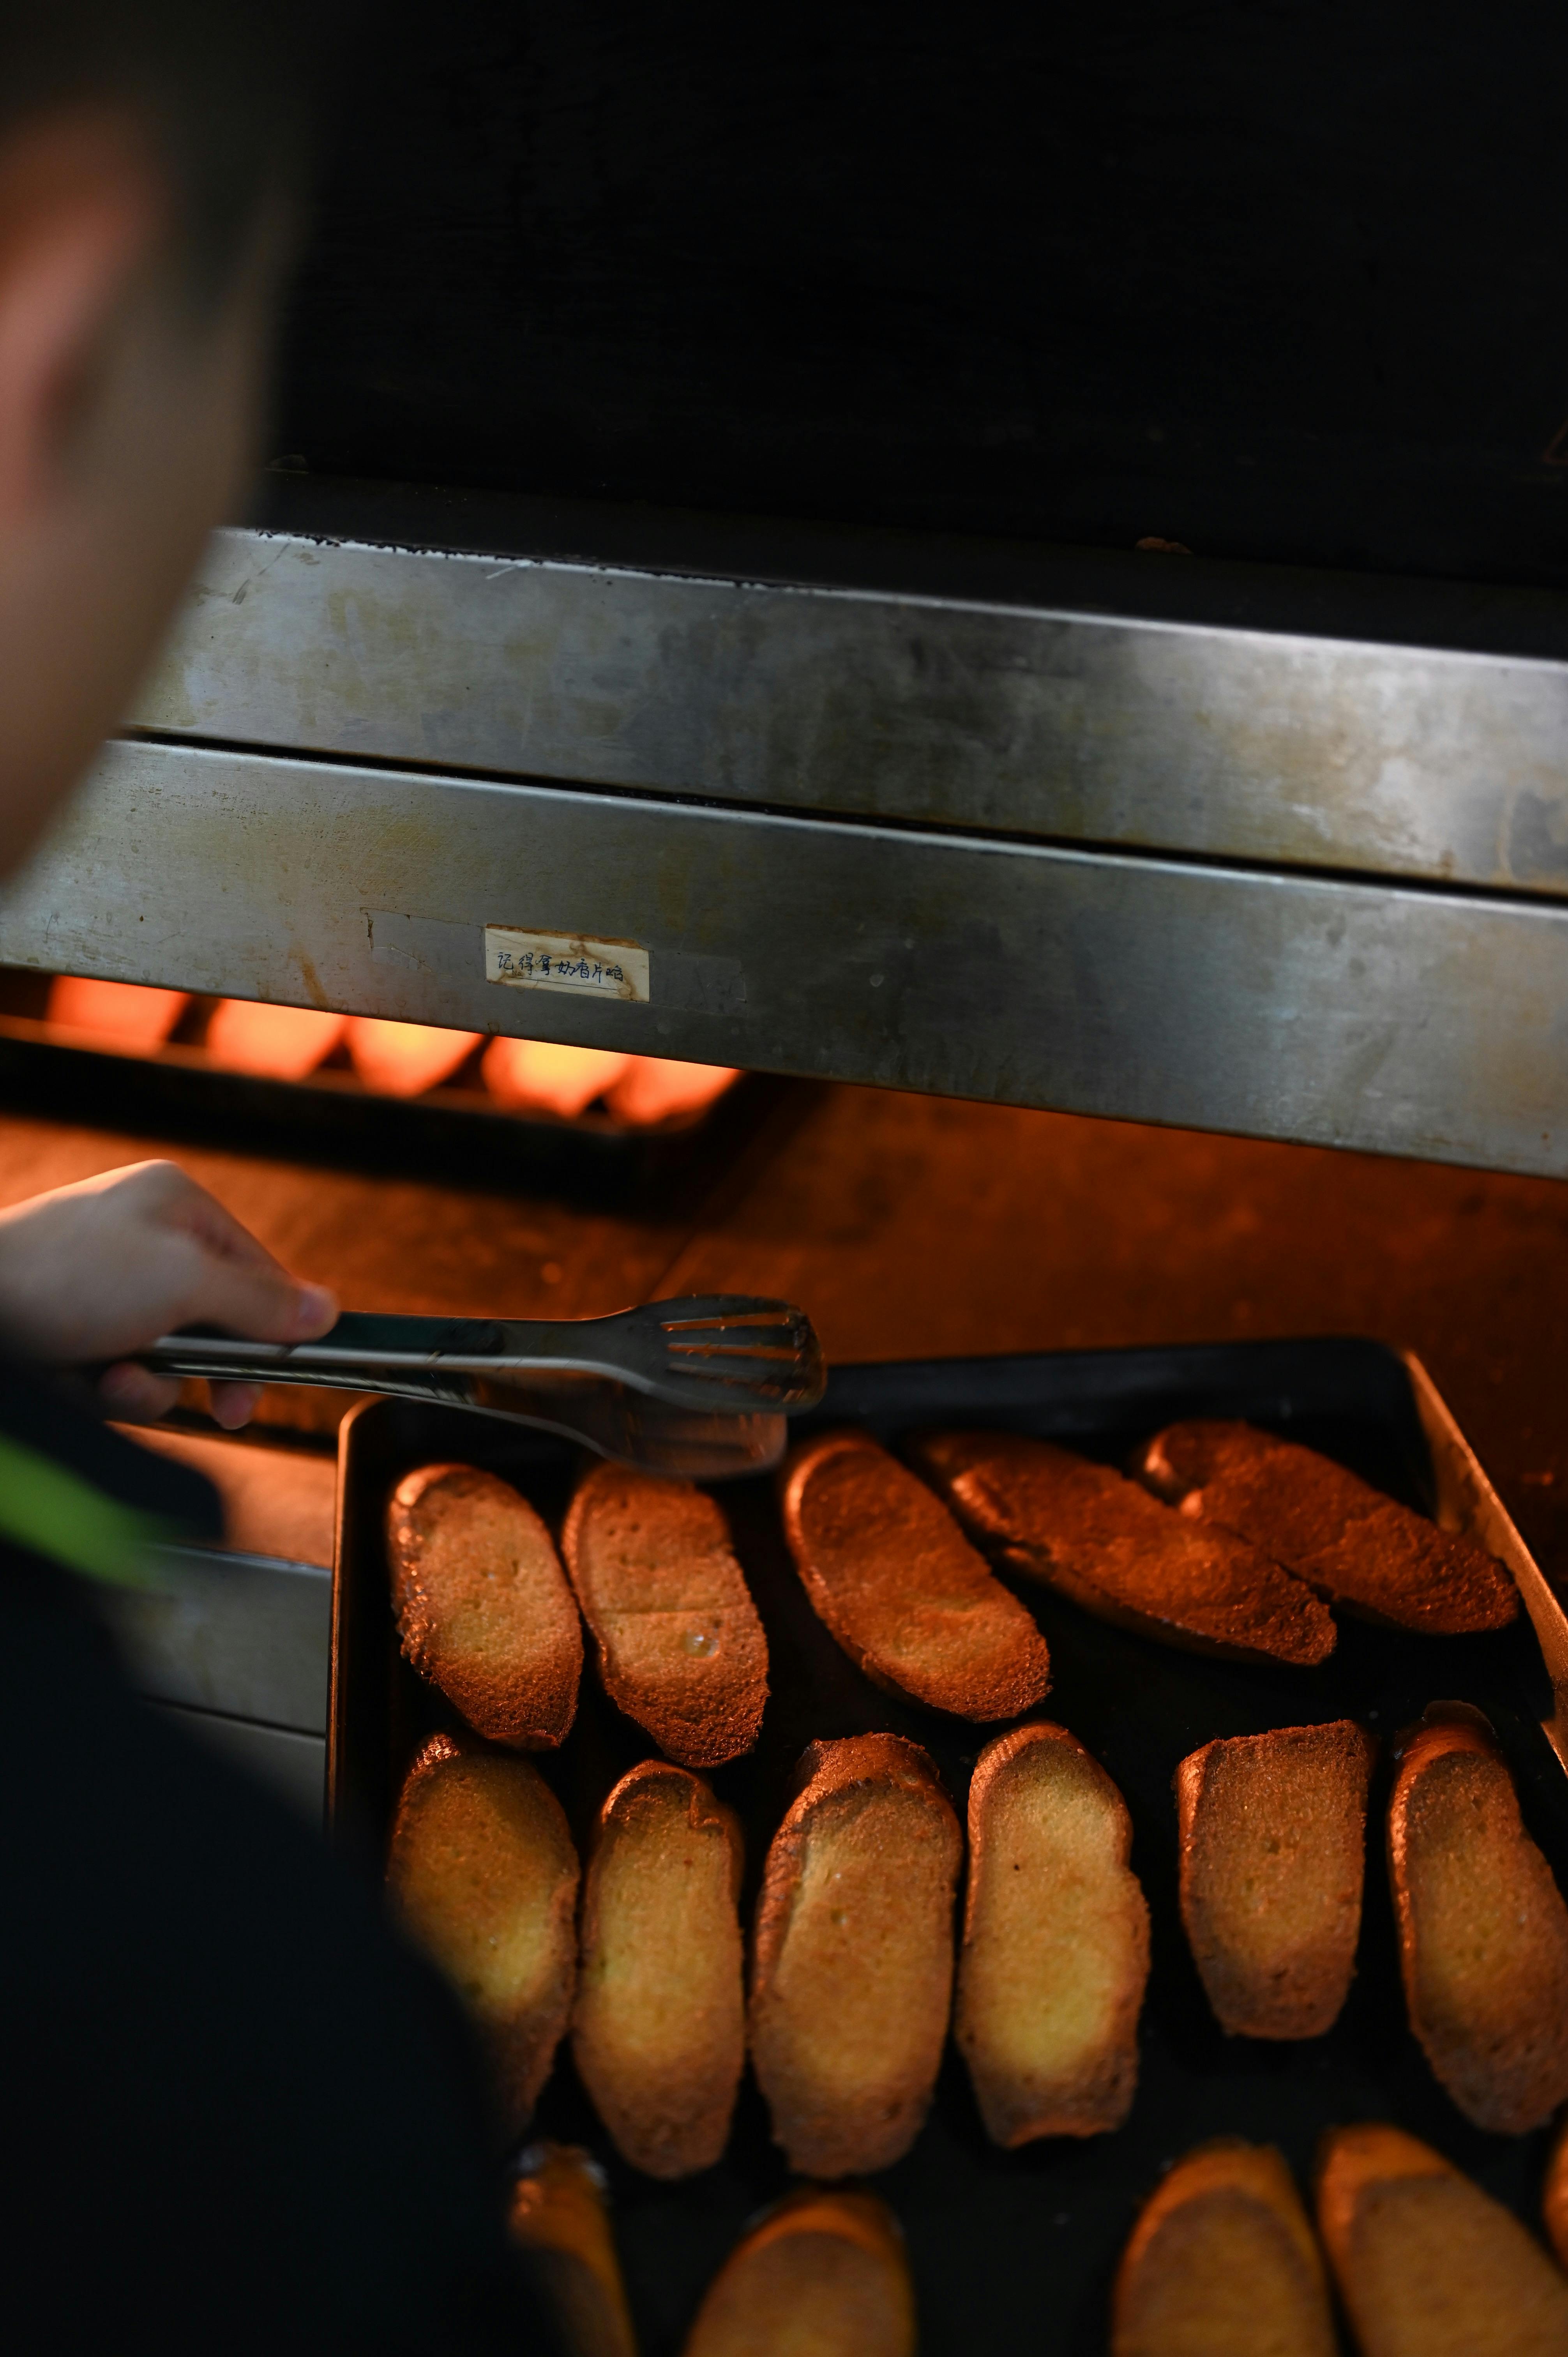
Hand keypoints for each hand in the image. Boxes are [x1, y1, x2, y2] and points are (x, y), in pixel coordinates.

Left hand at [0, 1160, 336, 1427]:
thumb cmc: (68, 1277)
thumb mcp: (184, 1283)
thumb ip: (261, 1301)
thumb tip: (327, 1312)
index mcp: (176, 1206)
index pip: (259, 1271)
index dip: (276, 1327)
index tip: (284, 1374)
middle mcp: (142, 1242)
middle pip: (215, 1322)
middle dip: (207, 1368)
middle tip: (227, 1411)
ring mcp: (103, 1288)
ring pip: (167, 1359)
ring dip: (148, 1384)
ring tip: (112, 1379)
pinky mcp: (71, 1331)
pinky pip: (120, 1373)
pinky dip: (107, 1389)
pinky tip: (83, 1380)